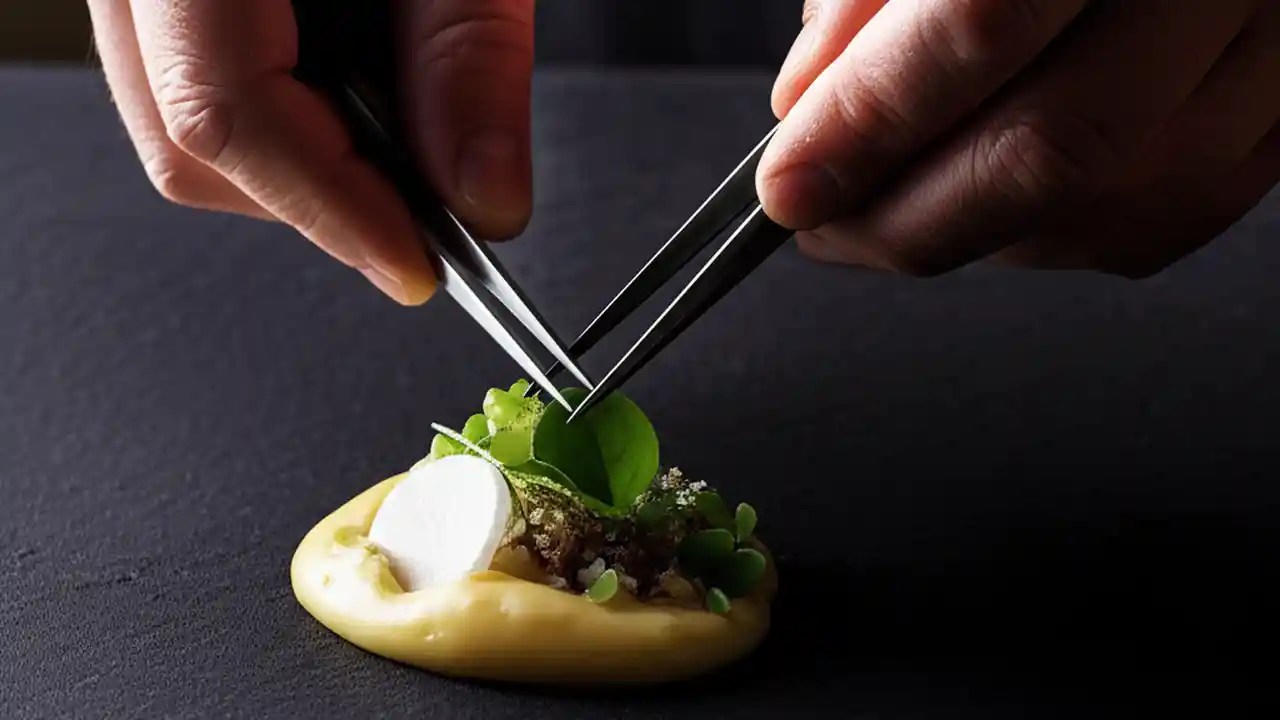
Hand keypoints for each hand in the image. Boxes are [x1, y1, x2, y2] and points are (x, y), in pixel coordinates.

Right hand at [88, 0, 534, 304]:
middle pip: (188, 139)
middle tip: (424, 215)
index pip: (223, 113)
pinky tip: (354, 87)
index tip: (419, 267)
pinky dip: (285, 109)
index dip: (330, 211)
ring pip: (181, 119)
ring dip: (302, 162)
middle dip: (317, 199)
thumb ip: (468, 57)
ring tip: (400, 132)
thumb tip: (482, 200)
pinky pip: (191, 73)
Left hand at [759, 0, 1279, 277]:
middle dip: (907, 218)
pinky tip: (988, 200)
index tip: (788, 183)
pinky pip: (1168, 215)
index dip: (869, 120)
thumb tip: (812, 106)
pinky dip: (1055, 233)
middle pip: (1058, 147)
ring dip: (973, 234)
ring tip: (892, 203)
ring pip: (1115, 208)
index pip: (983, 18)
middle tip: (823, 222)